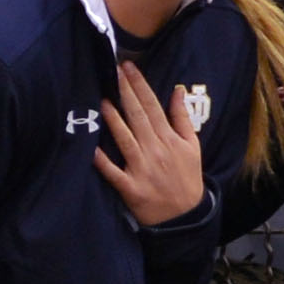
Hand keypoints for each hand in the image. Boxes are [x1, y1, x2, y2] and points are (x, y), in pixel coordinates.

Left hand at [95, 59, 206, 225]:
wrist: (185, 215)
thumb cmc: (187, 177)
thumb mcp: (192, 146)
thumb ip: (182, 118)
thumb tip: (176, 91)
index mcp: (169, 139)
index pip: (153, 106)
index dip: (140, 85)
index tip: (128, 67)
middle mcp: (155, 150)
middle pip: (138, 117)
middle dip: (125, 92)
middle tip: (113, 71)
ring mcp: (142, 169)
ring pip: (125, 139)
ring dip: (113, 120)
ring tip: (102, 100)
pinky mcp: (131, 187)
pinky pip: (113, 172)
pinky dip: (102, 161)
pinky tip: (90, 148)